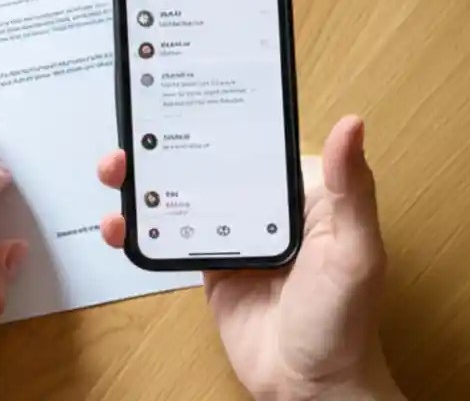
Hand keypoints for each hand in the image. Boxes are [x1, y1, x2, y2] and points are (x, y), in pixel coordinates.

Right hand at [96, 116, 403, 400]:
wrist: (308, 388)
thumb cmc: (344, 322)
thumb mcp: (354, 252)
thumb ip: (352, 189)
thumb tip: (352, 126)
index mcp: (303, 192)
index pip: (254, 141)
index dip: (216, 117)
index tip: (181, 98)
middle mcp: (266, 206)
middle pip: (207, 161)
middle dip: (163, 145)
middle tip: (132, 142)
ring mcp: (234, 233)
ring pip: (182, 193)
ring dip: (144, 180)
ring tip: (115, 172)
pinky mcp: (208, 262)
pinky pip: (170, 235)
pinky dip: (140, 228)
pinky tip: (120, 225)